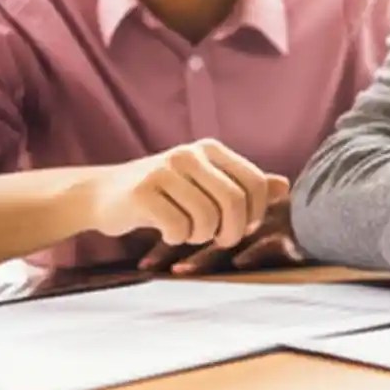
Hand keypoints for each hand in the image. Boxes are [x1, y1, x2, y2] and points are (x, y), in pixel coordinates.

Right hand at [84, 139, 284, 250]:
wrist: (103, 194)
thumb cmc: (164, 192)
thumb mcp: (206, 183)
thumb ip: (244, 185)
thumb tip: (286, 188)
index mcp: (211, 149)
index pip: (255, 183)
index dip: (255, 213)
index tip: (243, 227)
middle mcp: (190, 153)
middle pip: (234, 202)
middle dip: (232, 231)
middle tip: (221, 240)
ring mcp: (164, 170)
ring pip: (207, 218)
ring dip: (201, 236)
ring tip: (189, 232)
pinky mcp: (142, 192)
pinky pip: (178, 227)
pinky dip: (178, 238)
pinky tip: (168, 232)